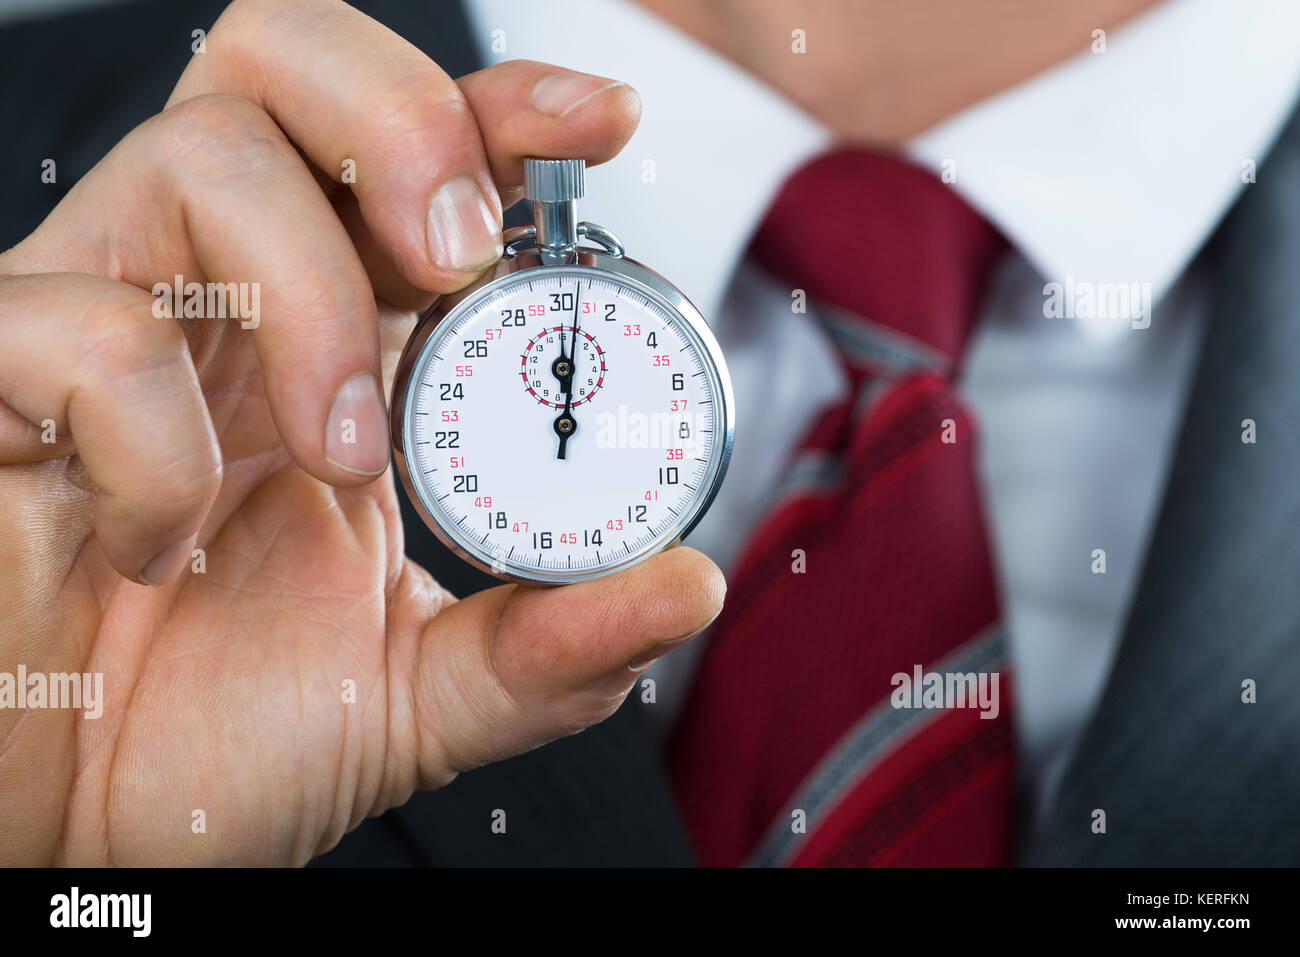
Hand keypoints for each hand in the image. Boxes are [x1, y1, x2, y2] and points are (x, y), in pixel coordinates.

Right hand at [0, 0, 723, 864]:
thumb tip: (687, 585)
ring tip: (337, 454)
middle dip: (406, 124)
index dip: (500, 114)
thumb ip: (551, 644)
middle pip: (286, 69)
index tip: (604, 123)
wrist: (75, 838)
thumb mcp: (420, 692)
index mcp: (322, 350)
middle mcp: (214, 308)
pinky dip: (153, 443)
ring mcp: (91, 325)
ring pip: (198, 156)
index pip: (403, 163)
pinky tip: (156, 544)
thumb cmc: (218, 744)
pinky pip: (73, 327)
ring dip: (309, 302)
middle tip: (463, 255)